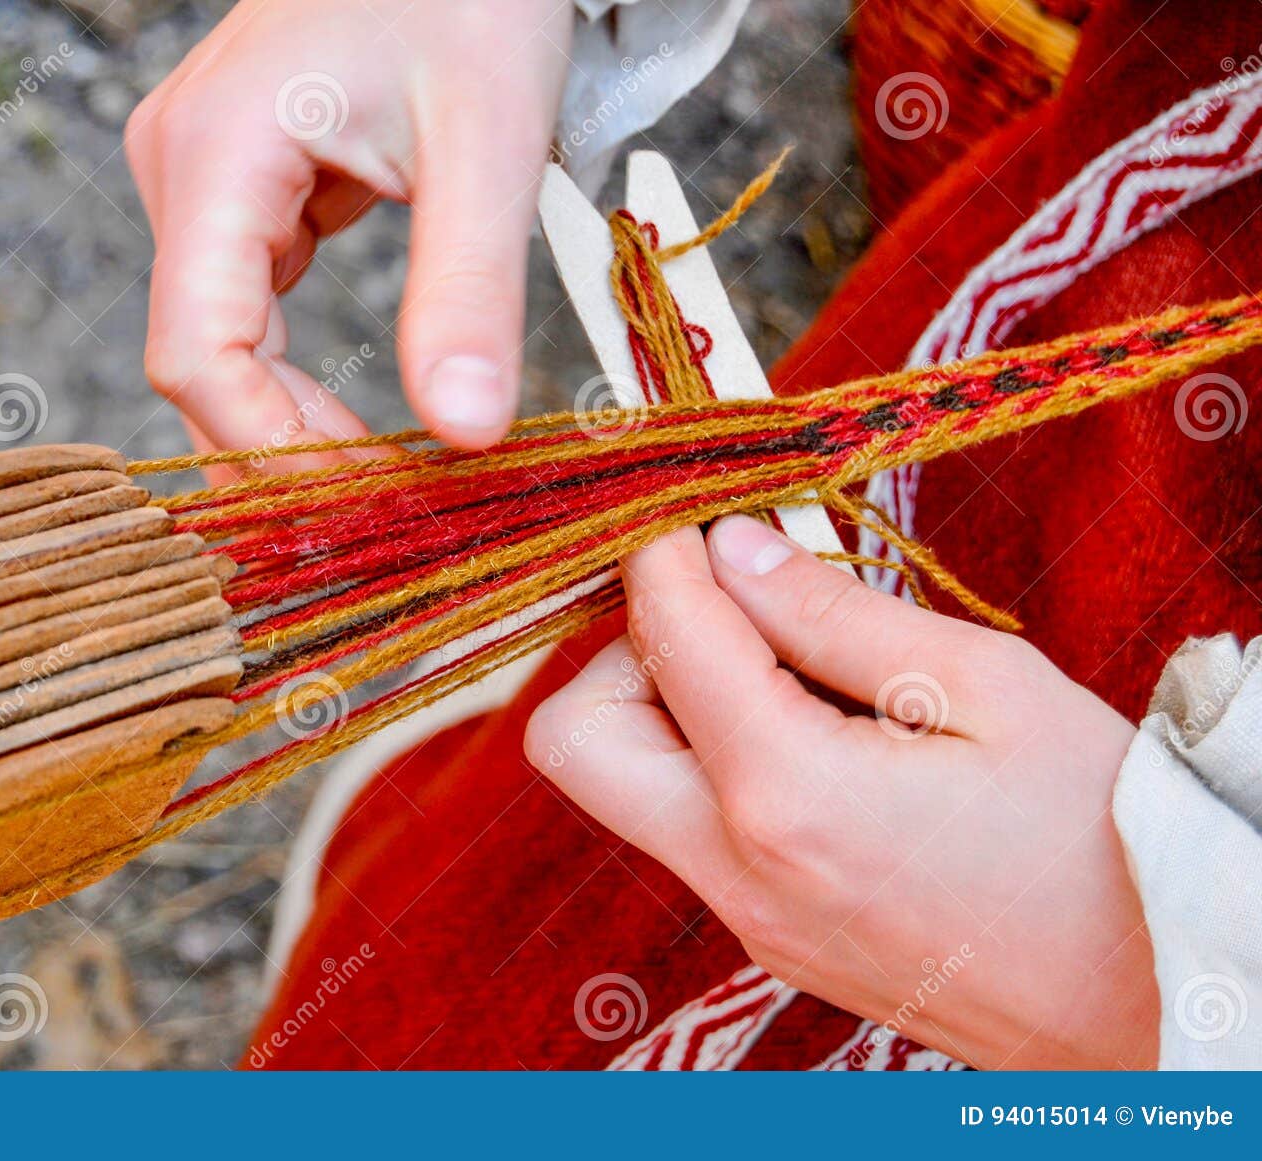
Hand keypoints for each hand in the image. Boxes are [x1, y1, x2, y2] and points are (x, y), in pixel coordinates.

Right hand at [125, 0, 572, 467]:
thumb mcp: (487, 142)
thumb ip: (467, 291)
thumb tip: (465, 437)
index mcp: (218, 152)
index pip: (198, 353)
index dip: (270, 447)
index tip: (364, 501)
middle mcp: (183, 168)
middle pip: (202, 357)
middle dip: (287, 445)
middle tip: (387, 509)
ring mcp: (205, 178)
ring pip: (224, 340)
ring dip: (295, 416)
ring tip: (384, 471)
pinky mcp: (244, 187)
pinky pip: (252, 305)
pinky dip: (303, 370)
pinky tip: (367, 407)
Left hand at [525, 515, 1159, 1068]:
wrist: (1153, 995)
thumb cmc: (1100, 836)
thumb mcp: (986, 687)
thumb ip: (836, 614)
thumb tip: (732, 549)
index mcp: (788, 796)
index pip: (663, 635)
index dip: (665, 549)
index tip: (702, 508)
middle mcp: (735, 868)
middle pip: (575, 738)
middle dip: (627, 651)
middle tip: (729, 610)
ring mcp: (744, 914)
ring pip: (622, 787)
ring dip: (670, 705)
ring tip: (792, 667)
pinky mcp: (766, 933)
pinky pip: (687, 827)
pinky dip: (714, 760)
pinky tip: (816, 729)